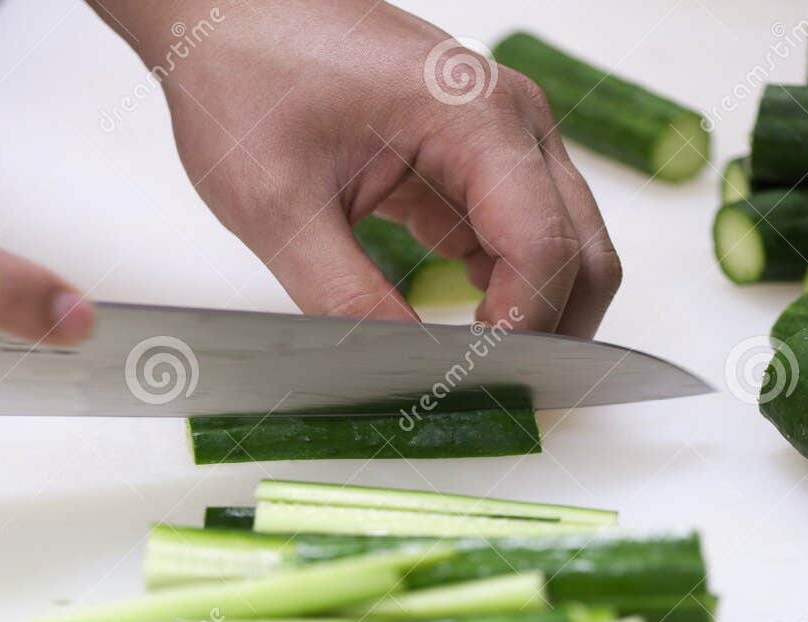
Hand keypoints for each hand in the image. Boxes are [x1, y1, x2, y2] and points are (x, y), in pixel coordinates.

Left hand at [99, 0, 620, 335]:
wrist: (224, 12)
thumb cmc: (248, 78)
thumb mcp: (281, 209)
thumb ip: (346, 300)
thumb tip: (400, 373)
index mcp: (474, 117)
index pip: (544, 249)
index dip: (522, 332)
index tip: (476, 386)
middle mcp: (510, 122)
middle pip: (583, 254)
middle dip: (550, 335)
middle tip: (492, 398)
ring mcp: (503, 138)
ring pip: (566, 250)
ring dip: (535, 317)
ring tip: (475, 375)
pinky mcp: (477, 158)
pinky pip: (522, 239)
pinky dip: (508, 294)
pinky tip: (462, 336)